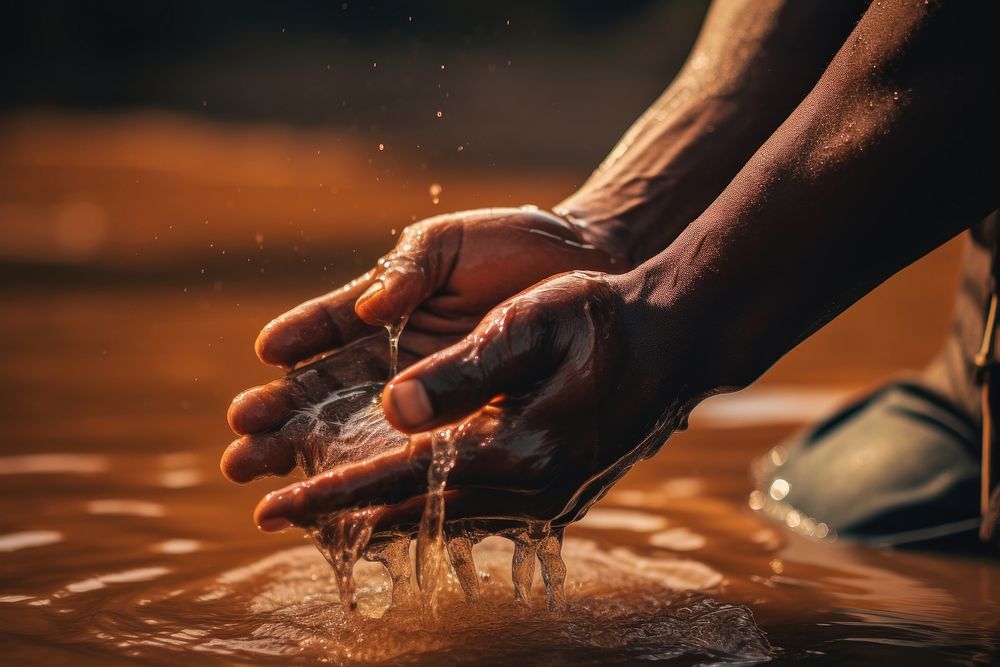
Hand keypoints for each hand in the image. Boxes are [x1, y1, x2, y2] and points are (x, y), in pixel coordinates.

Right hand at [222, 207, 622, 484]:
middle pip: (324, 394)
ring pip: (356, 432)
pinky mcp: (462, 421)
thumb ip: (407, 270)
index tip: (266, 355)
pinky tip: (346, 505)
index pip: (327, 329)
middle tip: (239, 456)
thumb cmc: (513, 245)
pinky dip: (378, 479)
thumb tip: (370, 307)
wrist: (583, 269)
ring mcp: (426, 392)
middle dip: (280, 425)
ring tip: (266, 487)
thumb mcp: (449, 244)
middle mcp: (395, 357)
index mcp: (384, 307)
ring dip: (310, 460)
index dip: (296, 341)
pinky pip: (414, 455)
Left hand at [252, 270, 704, 532]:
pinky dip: (425, 508)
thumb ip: (460, 371)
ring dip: (379, 515)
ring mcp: (546, 499)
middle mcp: (529, 491)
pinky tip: (399, 502)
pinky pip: (473, 512)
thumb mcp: (531, 325)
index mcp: (517, 450)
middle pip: (417, 515)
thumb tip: (391, 407)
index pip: (404, 481)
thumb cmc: (604, 319)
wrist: (677, 338)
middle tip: (279, 516)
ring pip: (442, 519)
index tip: (276, 507)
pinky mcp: (555, 492)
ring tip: (322, 516)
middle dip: (343, 514)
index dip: (335, 495)